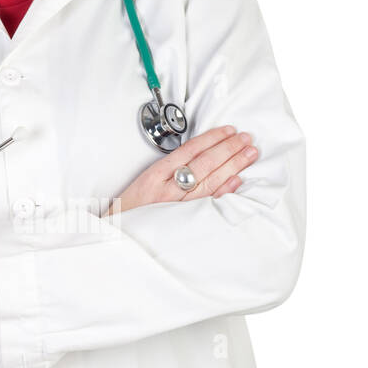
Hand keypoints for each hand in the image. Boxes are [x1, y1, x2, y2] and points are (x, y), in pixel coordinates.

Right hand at [105, 125, 257, 215]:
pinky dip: (224, 191)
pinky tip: (237, 181)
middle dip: (228, 148)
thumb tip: (198, 158)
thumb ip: (167, 171)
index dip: (210, 138)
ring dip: (233, 165)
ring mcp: (177, 206)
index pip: (189, 150)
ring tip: (249, 154)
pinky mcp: (185, 221)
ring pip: (210, 180)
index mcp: (155, 175)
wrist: (117, 237)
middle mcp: (167, 189)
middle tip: (246, 138)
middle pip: (203, 163)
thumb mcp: (142, 183)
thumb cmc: (129, 210)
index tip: (227, 130)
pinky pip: (209, 203)